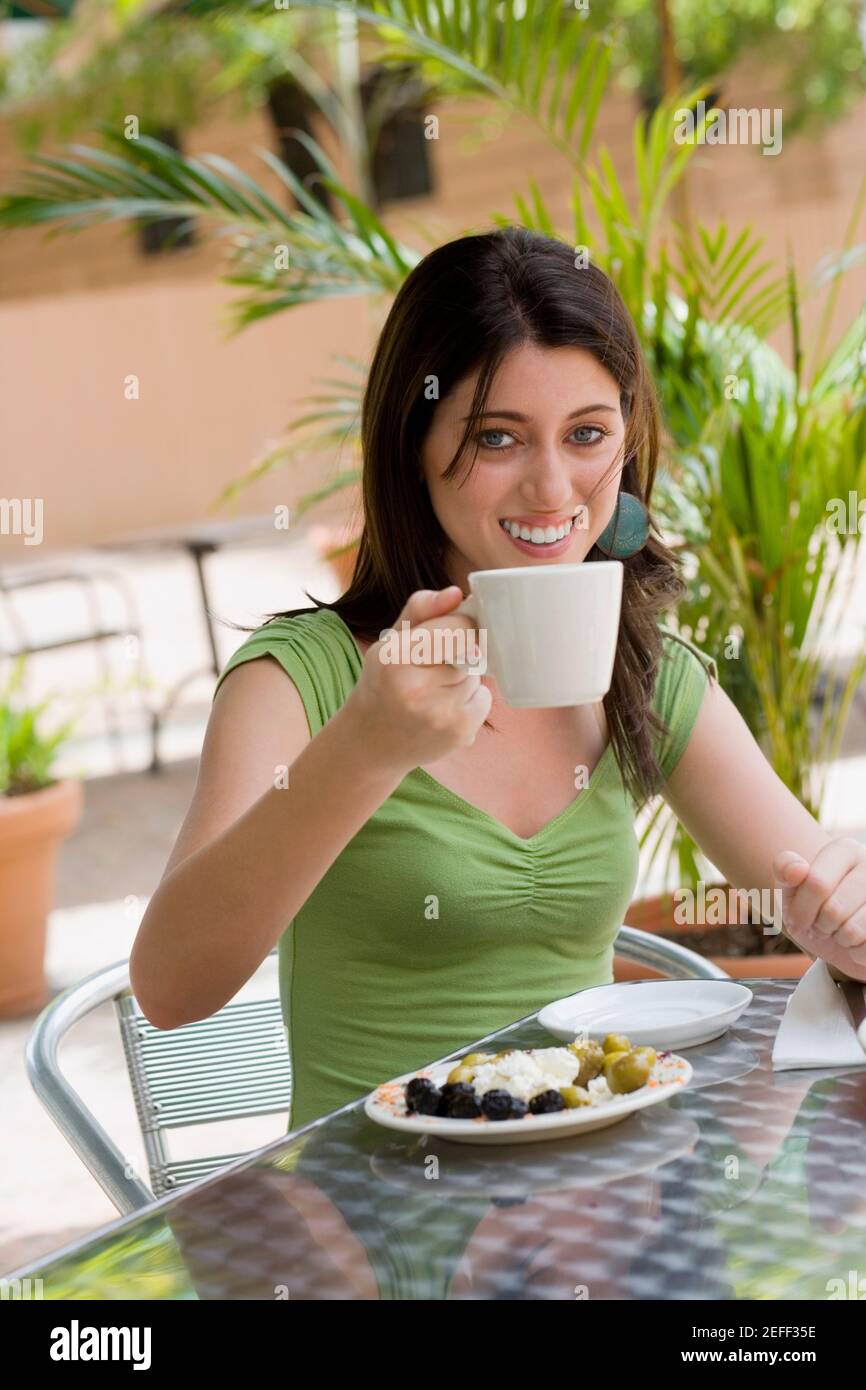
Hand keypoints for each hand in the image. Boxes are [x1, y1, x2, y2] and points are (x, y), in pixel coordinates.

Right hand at [343, 585, 491, 779]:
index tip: (446, 634)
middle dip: (457, 655)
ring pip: (477, 676)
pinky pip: (485, 700)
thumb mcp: (389, 641)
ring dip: (463, 680)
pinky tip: (443, 709)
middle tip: (431, 670)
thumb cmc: (382, 684)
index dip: (458, 626)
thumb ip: (422, 609)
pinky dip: (471, 702)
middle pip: (470, 651)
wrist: (369, 744)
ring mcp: (440, 715)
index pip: (459, 626)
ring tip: (433, 692)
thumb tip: (456, 593)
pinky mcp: (459, 734)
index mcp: (395, 658)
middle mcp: (415, 689)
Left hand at [774, 838, 865, 981]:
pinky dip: (856, 952)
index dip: (801, 911)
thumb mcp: (792, 890)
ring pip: (853, 930)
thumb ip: (784, 870)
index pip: (817, 884)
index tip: (797, 918)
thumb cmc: (815, 909)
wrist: (843, 937)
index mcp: (845, 850)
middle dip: (820, 926)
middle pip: (834, 910)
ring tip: (842, 930)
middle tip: (823, 924)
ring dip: (840, 939)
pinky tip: (860, 940)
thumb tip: (798, 868)